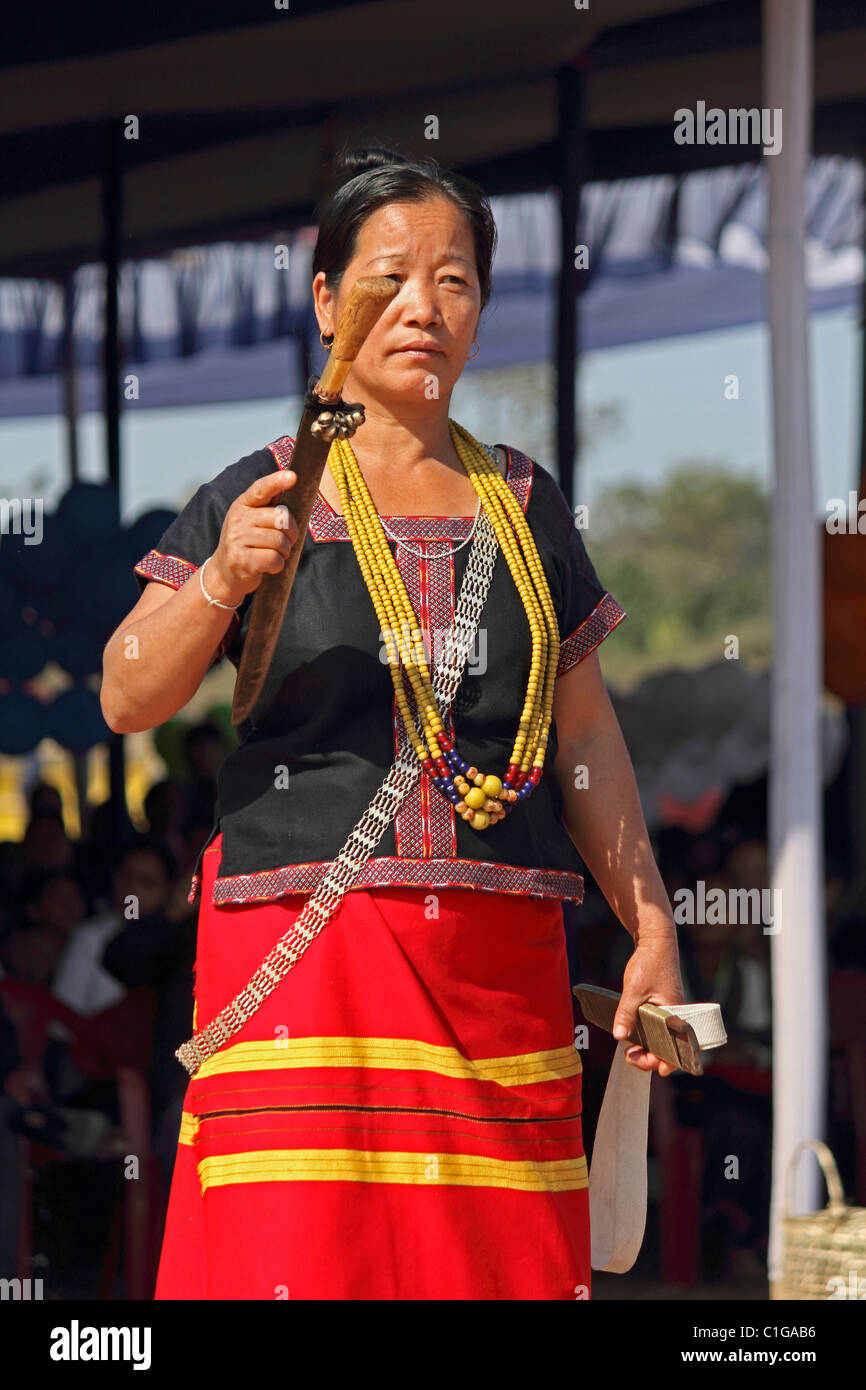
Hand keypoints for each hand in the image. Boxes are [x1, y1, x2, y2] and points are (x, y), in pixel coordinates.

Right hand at [208, 469, 300, 604]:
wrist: (224, 573)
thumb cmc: (248, 544)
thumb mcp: (253, 521)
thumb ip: (270, 507)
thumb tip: (292, 485)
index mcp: (243, 504)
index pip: (261, 489)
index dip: (277, 482)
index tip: (293, 476)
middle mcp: (237, 518)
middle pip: (281, 518)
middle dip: (291, 533)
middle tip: (286, 542)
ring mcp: (236, 539)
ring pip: (280, 541)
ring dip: (285, 552)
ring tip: (276, 555)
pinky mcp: (239, 559)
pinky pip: (273, 559)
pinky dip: (278, 565)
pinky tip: (269, 566)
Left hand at [613, 935, 685, 1078]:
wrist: (655, 943)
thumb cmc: (650, 964)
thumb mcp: (634, 989)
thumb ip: (626, 1013)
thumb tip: (620, 1036)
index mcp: (676, 1014)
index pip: (677, 1047)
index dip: (668, 1062)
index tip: (658, 1070)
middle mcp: (675, 1016)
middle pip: (667, 1048)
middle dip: (650, 1057)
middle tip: (629, 1057)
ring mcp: (668, 1012)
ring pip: (660, 1039)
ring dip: (646, 1048)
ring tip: (629, 1051)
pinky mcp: (661, 1008)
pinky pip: (656, 1028)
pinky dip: (645, 1036)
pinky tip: (631, 1037)